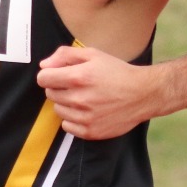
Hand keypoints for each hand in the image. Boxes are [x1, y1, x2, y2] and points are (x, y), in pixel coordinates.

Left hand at [36, 46, 163, 140]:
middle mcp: (79, 98)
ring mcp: (84, 117)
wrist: (143, 94)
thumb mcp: (94, 54)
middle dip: (60, 87)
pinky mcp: (89, 131)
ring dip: (66, 103)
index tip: (60, 74)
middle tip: (78, 85)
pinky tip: (87, 111)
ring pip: (58, 110)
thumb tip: (43, 65)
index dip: (50, 74)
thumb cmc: (118, 72)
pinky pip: (67, 126)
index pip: (43, 78)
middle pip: (50, 94)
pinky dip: (73, 119)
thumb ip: (65, 55)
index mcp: (78, 77)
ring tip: (85, 98)